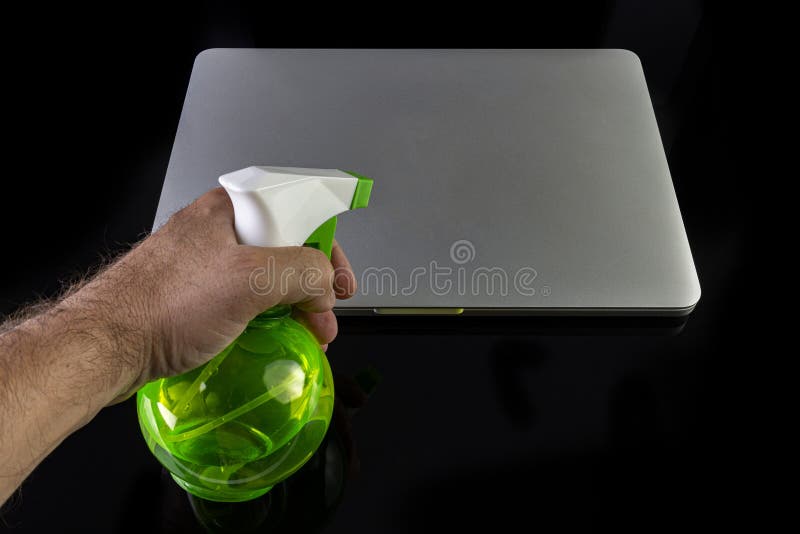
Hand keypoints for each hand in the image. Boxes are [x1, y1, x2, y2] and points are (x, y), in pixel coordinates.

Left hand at [62, 187, 355, 400]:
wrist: (105, 345)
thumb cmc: (162, 306)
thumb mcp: (250, 281)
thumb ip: (303, 272)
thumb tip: (325, 282)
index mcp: (231, 209)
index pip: (299, 211)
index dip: (328, 246)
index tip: (342, 277)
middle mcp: (219, 230)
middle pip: (285, 247)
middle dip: (313, 285)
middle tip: (325, 314)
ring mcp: (205, 262)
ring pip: (265, 276)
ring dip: (293, 305)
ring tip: (306, 333)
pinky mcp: (195, 292)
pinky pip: (243, 297)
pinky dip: (266, 316)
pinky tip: (272, 336)